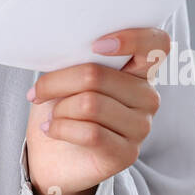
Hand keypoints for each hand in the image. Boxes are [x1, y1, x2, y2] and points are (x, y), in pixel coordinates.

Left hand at [24, 27, 167, 194]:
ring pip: (89, 104)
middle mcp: (147, 97)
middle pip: (95, 75)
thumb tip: (64, 48)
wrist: (53, 156)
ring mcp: (140, 127)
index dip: (131, 38)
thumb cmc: (62, 108)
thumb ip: (79, 59)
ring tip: (51, 115)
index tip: (96, 45)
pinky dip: (60, 128)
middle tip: (38, 92)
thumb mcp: (68, 76)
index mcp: (138, 70)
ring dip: (59, 109)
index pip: (157, 44)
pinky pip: (90, 132)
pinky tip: (50, 129)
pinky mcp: (127, 154)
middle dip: (56, 82)